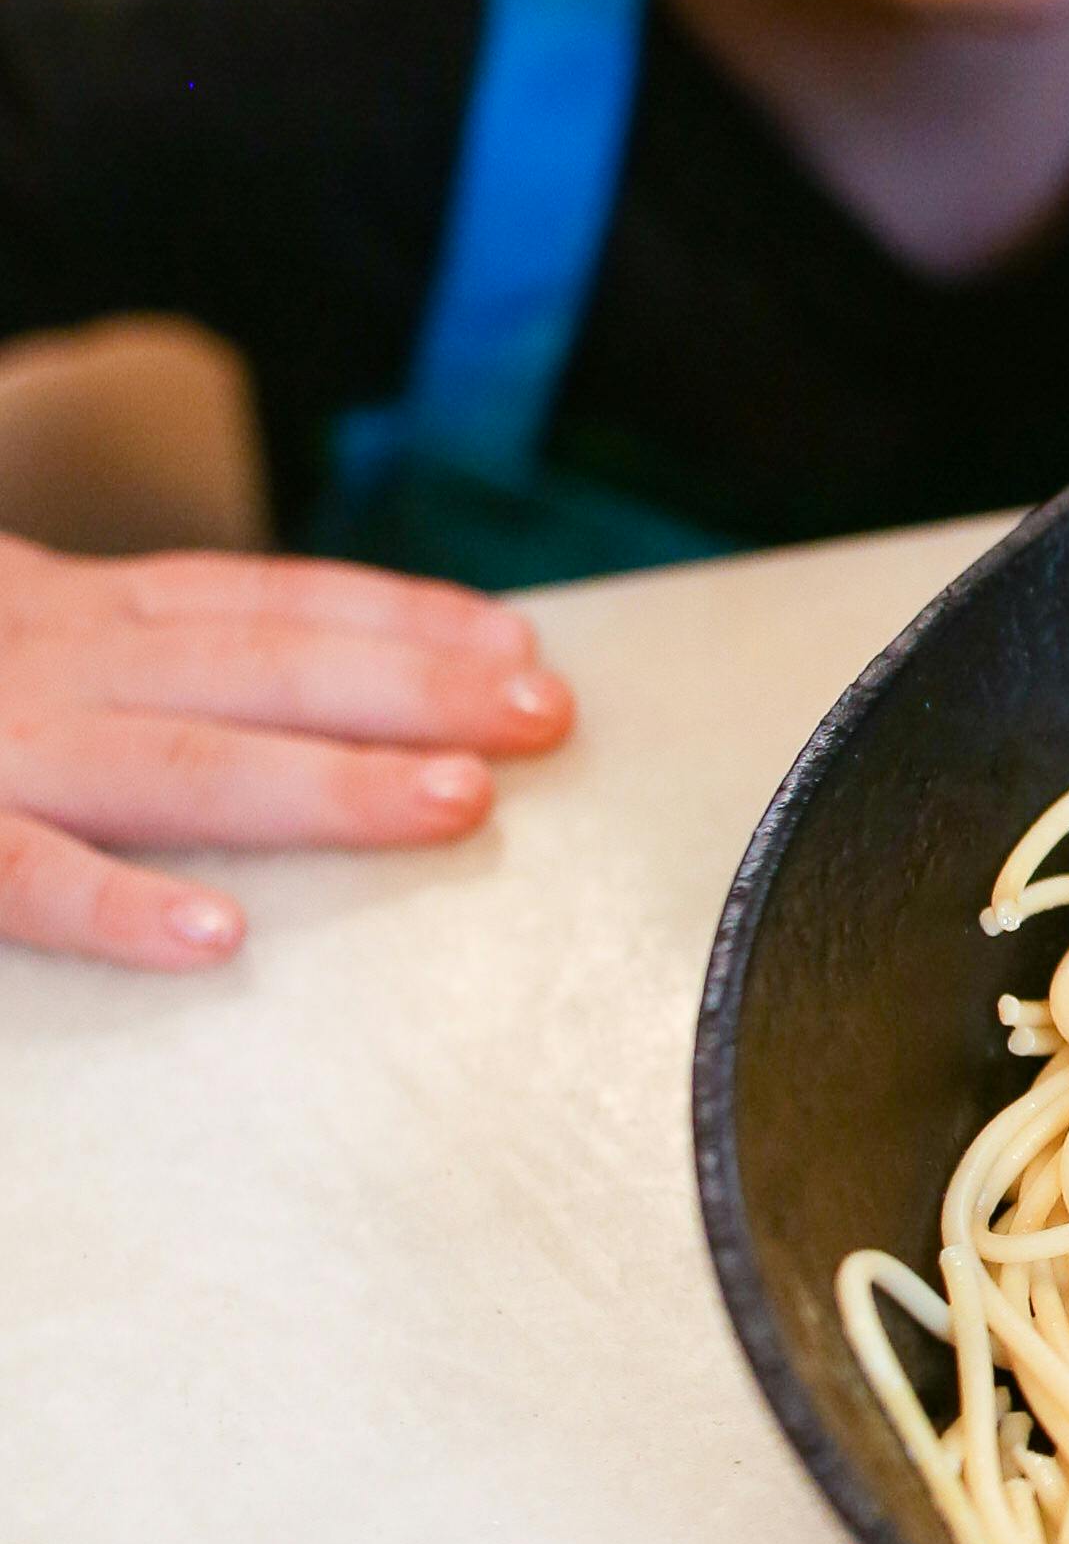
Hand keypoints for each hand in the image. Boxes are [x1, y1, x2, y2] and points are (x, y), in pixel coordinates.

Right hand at [0, 539, 575, 969]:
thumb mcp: (10, 642)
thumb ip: (122, 668)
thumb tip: (301, 700)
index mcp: (70, 618)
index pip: (257, 606)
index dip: (393, 619)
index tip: (518, 644)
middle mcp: (46, 664)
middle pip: (253, 669)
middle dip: (407, 688)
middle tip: (541, 716)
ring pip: (176, 763)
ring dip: (323, 782)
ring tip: (455, 802)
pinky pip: (25, 881)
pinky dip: (118, 905)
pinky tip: (220, 937)